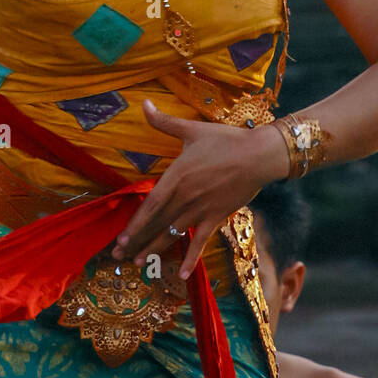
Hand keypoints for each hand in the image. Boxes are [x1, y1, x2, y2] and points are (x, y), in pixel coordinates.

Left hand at [110, 99, 289, 278]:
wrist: (257, 155)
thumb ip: (165, 122)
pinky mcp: (216, 217)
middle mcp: (185, 196)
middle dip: (137, 240)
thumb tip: (144, 104)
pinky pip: (200, 241)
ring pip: (173, 233)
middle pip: (156, 223)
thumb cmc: (225, 140)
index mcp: (176, 176)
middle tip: (120, 256)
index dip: (135, 223)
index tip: (121, 238)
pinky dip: (191, 258)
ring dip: (155, 249)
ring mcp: (201, 209)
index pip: (150, 204)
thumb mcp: (192, 130)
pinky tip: (183, 273)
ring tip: (139, 263)